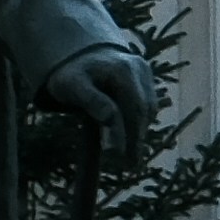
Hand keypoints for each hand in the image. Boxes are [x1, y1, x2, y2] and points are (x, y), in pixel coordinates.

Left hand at [31, 39, 148, 160]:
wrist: (77, 55)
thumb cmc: (71, 73)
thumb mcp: (72, 86)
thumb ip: (92, 101)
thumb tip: (111, 120)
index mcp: (122, 70)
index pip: (131, 108)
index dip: (130, 135)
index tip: (125, 158)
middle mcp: (138, 68)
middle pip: (143, 109)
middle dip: (137, 138)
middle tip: (132, 165)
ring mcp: (144, 72)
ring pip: (148, 108)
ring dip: (140, 131)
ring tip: (131, 155)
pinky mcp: (145, 77)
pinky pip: (148, 103)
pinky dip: (141, 121)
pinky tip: (131, 137)